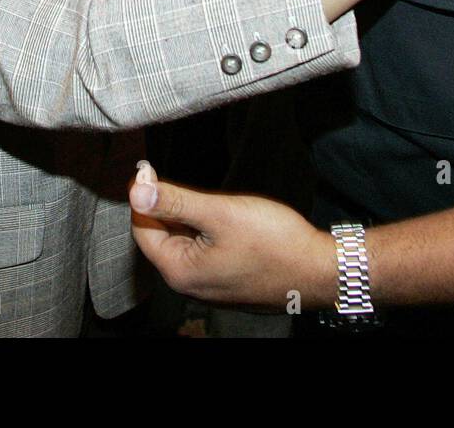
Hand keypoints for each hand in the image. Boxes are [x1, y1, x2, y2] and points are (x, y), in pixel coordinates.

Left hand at [129, 161, 334, 310]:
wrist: (317, 271)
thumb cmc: (273, 241)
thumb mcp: (220, 213)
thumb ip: (175, 201)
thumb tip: (136, 191)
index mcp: (179, 271)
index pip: (142, 230)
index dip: (142, 196)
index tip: (147, 168)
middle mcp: (189, 284)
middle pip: (161, 238)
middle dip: (162, 206)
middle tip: (163, 173)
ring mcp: (210, 285)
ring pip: (184, 244)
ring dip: (183, 217)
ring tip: (191, 191)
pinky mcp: (228, 281)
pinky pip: (203, 253)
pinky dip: (202, 231)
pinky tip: (217, 216)